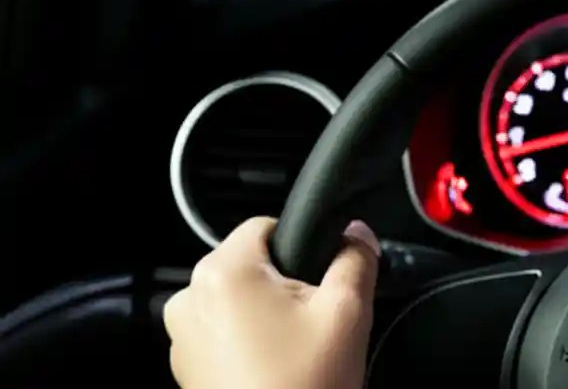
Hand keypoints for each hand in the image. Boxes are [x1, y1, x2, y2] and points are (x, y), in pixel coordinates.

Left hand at [163, 217, 380, 388]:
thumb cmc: (307, 379)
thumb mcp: (347, 312)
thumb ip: (355, 259)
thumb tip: (355, 231)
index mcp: (222, 271)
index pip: (265, 226)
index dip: (301, 245)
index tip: (322, 281)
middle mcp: (188, 297)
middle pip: (248, 263)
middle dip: (283, 282)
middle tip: (314, 320)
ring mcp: (180, 336)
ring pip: (235, 299)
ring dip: (264, 312)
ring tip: (295, 348)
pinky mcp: (183, 368)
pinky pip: (220, 332)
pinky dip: (246, 340)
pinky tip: (273, 367)